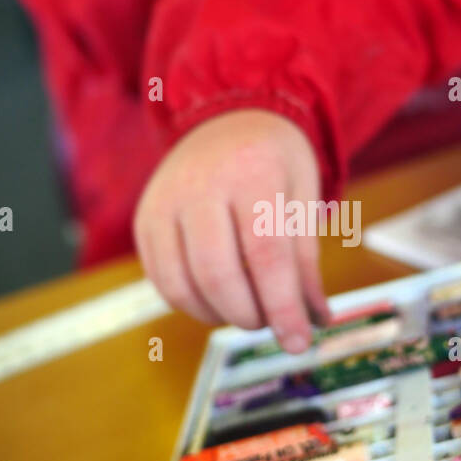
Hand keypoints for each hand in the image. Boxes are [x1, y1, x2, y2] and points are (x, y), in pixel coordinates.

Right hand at [135, 110, 329, 350]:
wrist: (226, 118)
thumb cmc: (273, 161)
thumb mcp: (303, 199)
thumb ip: (306, 263)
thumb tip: (315, 323)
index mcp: (251, 172)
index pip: (266, 255)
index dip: (282, 307)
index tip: (298, 343)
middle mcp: (199, 185)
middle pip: (217, 274)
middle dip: (248, 315)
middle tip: (269, 322)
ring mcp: (164, 202)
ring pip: (182, 285)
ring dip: (218, 315)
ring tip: (245, 308)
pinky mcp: (145, 220)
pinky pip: (161, 281)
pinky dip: (191, 303)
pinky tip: (216, 298)